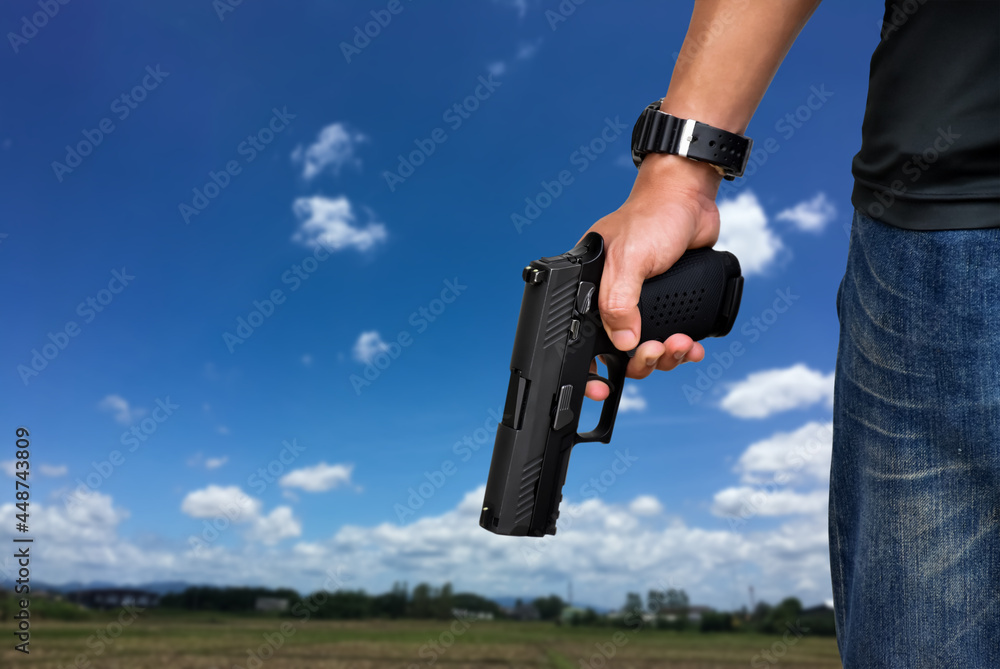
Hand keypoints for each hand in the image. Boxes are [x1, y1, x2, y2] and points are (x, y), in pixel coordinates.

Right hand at [583, 154, 722, 400]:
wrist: (690, 198)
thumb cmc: (652, 216)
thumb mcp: (628, 258)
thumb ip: (620, 301)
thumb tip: (624, 342)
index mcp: (591, 290)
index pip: (582, 339)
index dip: (589, 368)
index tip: (601, 386)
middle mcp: (615, 299)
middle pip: (620, 353)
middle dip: (642, 360)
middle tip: (657, 349)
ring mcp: (643, 303)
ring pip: (648, 350)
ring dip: (666, 356)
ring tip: (682, 345)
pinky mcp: (670, 303)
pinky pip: (672, 339)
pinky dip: (683, 348)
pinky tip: (693, 345)